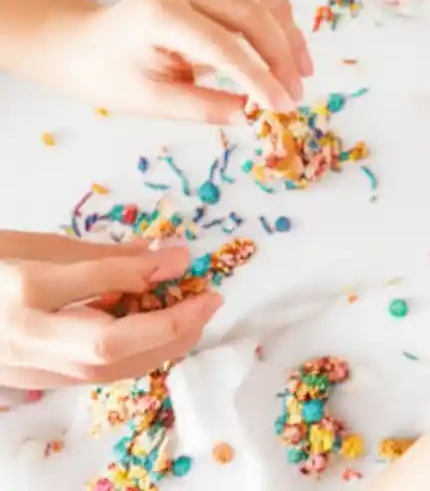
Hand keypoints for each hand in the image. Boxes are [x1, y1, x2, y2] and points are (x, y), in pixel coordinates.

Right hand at [0, 232, 222, 388]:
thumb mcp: (31, 244)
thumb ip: (97, 255)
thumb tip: (160, 255)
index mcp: (21, 287)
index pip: (99, 280)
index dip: (149, 268)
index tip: (186, 256)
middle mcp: (26, 335)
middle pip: (108, 345)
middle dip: (170, 325)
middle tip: (211, 299)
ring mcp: (27, 366)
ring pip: (107, 370)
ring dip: (162, 346)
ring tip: (196, 317)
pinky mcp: (34, 382)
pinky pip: (96, 376)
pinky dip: (138, 357)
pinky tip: (161, 334)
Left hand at [44, 0, 311, 123]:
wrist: (83, 46)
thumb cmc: (111, 76)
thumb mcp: (152, 102)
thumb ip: (205, 107)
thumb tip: (255, 117)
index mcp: (158, 18)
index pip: (225, 46)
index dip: (260, 78)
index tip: (283, 107)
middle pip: (250, 12)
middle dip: (281, 56)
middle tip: (295, 95)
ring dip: (286, 23)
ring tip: (300, 63)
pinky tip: (285, 31)